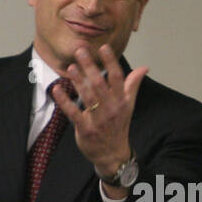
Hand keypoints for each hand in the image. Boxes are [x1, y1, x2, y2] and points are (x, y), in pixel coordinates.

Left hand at [51, 43, 146, 179]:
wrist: (113, 154)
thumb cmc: (119, 126)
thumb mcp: (129, 105)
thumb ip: (133, 85)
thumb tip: (144, 67)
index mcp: (122, 101)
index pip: (117, 78)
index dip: (110, 62)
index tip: (103, 47)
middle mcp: (111, 109)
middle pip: (100, 84)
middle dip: (90, 67)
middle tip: (80, 51)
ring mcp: (98, 120)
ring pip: (87, 96)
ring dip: (78, 81)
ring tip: (70, 67)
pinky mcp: (85, 129)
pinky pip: (73, 113)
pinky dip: (64, 101)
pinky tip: (57, 89)